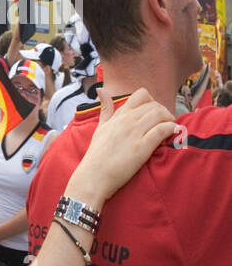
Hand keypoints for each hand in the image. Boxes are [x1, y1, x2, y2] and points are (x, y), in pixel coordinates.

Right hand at [66, 89, 176, 206]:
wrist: (93, 176)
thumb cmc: (97, 155)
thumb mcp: (100, 128)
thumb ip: (105, 109)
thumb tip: (101, 90)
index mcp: (118, 116)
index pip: (141, 95)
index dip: (152, 102)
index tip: (153, 115)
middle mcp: (126, 121)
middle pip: (154, 105)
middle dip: (164, 112)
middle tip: (165, 124)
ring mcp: (134, 133)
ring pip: (161, 114)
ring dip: (170, 120)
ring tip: (170, 130)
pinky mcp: (142, 147)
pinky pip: (163, 130)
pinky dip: (172, 129)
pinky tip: (172, 135)